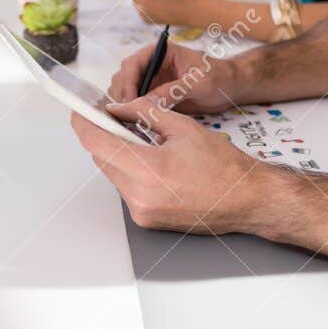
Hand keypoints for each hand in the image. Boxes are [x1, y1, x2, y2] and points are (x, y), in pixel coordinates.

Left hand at [69, 106, 267, 234]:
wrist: (246, 199)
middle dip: (105, 136)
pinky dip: (131, 172)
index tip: (81, 110)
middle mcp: (138, 196)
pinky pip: (127, 189)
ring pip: (113, 174)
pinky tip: (151, 161)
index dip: (84, 123)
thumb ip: (143, 113)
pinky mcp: (146, 220)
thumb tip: (117, 108)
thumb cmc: (222, 165)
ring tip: (141, 140)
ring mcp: (141, 212)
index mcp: (146, 170)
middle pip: (102, 159)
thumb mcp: (182, 127)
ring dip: (119, 155)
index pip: (96, 143)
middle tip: (114, 118)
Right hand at [109, 41, 241, 111]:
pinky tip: (137, 124)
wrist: (230, 88)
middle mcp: (151, 65)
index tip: (129, 101)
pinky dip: (132, 113)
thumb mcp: (199, 82)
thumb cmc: (219, 76)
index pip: (133, 64)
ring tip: (130, 120)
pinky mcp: (154, 97)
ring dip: (124, 105)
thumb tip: (151, 102)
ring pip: (125, 92)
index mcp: (160, 53)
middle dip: (122, 95)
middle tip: (127, 114)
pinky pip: (136, 104)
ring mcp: (151, 82)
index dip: (127, 82)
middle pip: (123, 78)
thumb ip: (175, 90)